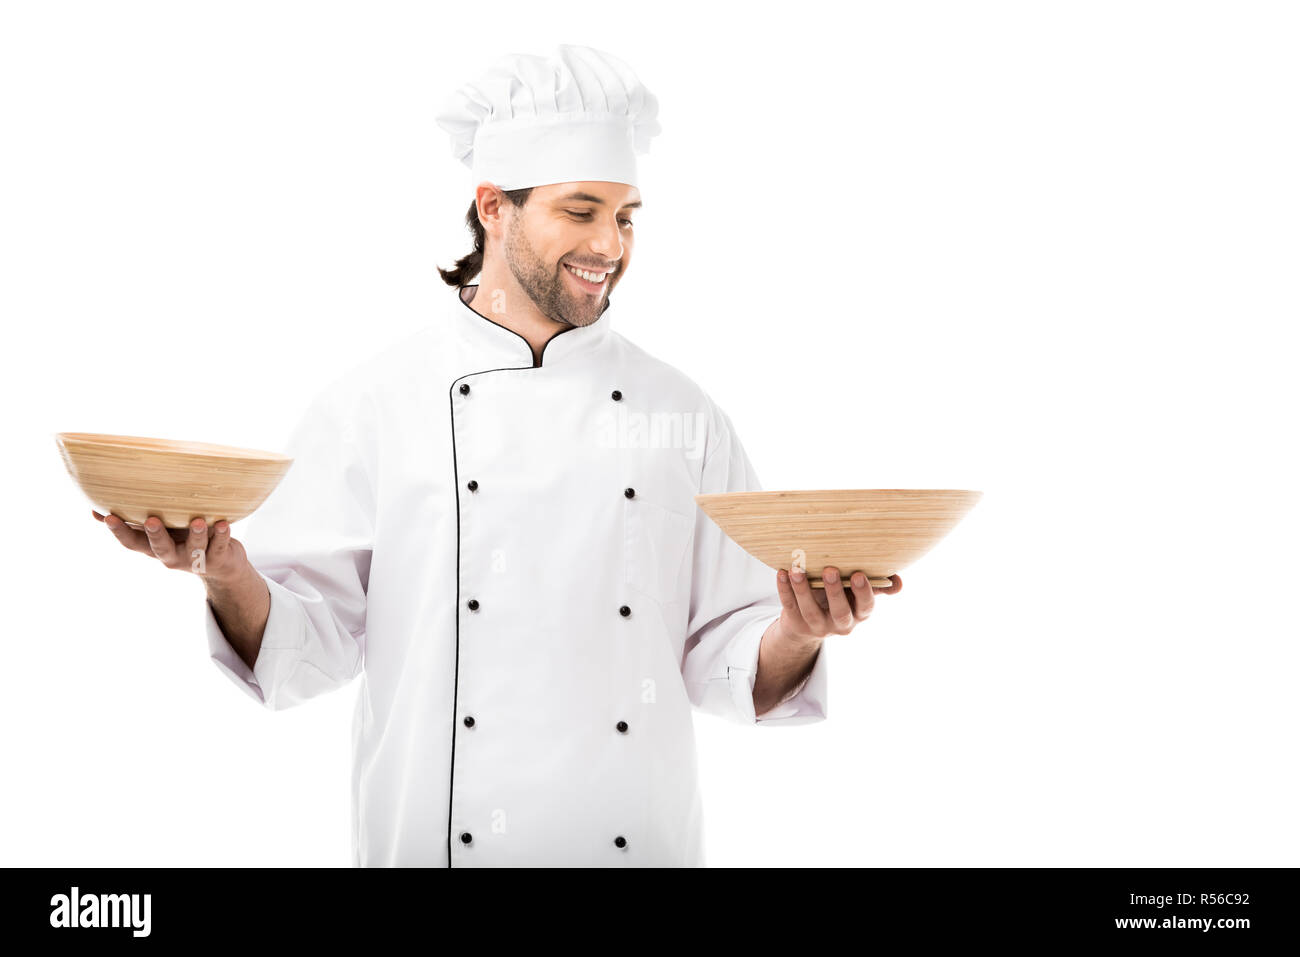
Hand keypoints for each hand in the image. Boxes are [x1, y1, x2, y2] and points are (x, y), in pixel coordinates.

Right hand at [91, 509, 250, 584]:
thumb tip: (94, 509)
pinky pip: (220, 547)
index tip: (108, 516)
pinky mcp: (219, 559)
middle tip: (151, 520)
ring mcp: (196, 559)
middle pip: (160, 548)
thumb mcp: (160, 533)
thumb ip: (135, 523)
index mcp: (154, 548)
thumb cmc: (185, 541)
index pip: (132, 542)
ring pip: (195, 548)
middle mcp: (172, 556)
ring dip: (196, 534)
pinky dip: (222, 535)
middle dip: (156, 535)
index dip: (119, 531)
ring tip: (199, 520)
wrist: (224, 568)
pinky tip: (223, 523)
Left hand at [773, 565, 901, 644]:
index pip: (866, 607)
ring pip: (810, 610)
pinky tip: (782, 573)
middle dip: (835, 591)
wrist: (808, 625)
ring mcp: (817, 626)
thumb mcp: (857, 595)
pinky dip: (784, 590)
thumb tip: (898, 583)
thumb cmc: (839, 599)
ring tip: (797, 569)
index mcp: (859, 614)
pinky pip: (789, 607)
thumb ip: (876, 586)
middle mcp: (840, 624)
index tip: (858, 575)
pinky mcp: (796, 624)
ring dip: (803, 589)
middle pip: (840, 612)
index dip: (863, 593)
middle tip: (830, 570)